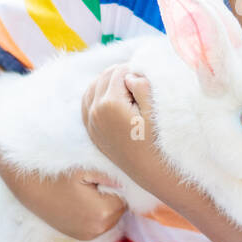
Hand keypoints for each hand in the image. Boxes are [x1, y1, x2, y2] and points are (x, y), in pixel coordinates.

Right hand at [62, 169, 127, 238]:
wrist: (34, 192)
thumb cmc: (60, 179)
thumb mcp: (86, 171)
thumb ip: (110, 177)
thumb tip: (127, 184)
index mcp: (103, 211)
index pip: (125, 200)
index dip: (116, 189)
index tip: (101, 183)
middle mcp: (99, 228)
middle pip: (120, 212)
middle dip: (113, 200)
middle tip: (94, 189)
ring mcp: (90, 235)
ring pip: (112, 220)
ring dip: (107, 210)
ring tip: (88, 198)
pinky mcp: (82, 237)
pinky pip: (101, 227)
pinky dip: (97, 217)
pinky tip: (84, 207)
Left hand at [81, 64, 156, 185]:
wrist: (148, 170)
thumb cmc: (156, 140)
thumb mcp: (153, 110)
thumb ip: (142, 86)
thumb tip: (130, 76)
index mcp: (110, 104)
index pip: (118, 72)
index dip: (133, 71)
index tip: (144, 78)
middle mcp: (95, 111)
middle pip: (104, 77)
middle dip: (120, 74)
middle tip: (137, 81)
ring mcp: (90, 121)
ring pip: (92, 87)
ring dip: (108, 82)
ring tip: (125, 87)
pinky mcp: (91, 130)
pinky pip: (86, 103)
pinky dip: (95, 94)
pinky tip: (110, 96)